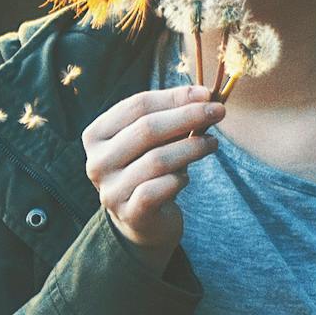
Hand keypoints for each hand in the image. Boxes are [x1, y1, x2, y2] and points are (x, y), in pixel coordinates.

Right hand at [82, 82, 222, 255]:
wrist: (142, 220)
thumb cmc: (148, 169)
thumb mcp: (154, 140)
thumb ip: (172, 116)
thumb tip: (203, 95)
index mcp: (96, 135)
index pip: (138, 105)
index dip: (174, 97)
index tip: (206, 94)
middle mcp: (96, 162)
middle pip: (147, 129)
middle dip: (188, 117)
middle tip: (218, 112)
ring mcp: (110, 190)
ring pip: (157, 160)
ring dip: (192, 147)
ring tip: (212, 143)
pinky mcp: (129, 213)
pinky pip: (159, 190)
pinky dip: (179, 180)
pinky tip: (186, 177)